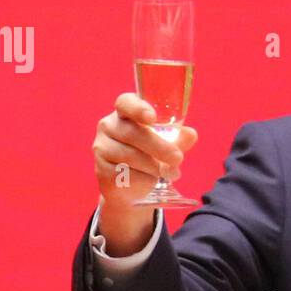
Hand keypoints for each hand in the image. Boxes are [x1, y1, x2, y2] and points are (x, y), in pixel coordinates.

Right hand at [92, 92, 198, 212]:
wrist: (130, 188)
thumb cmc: (150, 157)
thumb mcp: (168, 145)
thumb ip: (179, 139)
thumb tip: (190, 134)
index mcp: (125, 112)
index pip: (125, 103)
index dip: (138, 108)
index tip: (152, 118)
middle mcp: (109, 125)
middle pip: (132, 133)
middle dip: (158, 147)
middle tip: (178, 158)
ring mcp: (102, 147)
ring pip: (129, 155)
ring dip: (154, 166)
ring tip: (170, 173)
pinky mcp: (100, 169)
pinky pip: (124, 174)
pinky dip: (143, 179)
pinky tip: (151, 180)